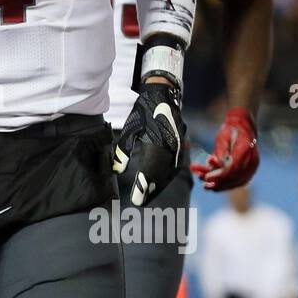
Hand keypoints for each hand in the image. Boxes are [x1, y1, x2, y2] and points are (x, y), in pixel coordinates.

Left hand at [113, 81, 184, 206]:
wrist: (163, 95)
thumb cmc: (143, 112)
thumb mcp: (130, 129)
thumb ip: (123, 151)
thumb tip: (116, 171)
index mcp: (158, 141)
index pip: (150, 169)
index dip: (143, 186)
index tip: (136, 199)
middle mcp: (171, 146)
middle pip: (161, 175)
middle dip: (151, 190)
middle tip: (140, 202)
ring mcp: (178, 147)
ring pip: (170, 172)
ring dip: (159, 186)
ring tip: (148, 196)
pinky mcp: (181, 146)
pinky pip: (174, 166)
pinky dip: (166, 178)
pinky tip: (158, 184)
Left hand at [192, 107, 258, 190]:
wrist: (243, 126)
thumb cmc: (231, 130)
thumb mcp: (222, 136)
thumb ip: (220, 150)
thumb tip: (214, 162)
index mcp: (245, 149)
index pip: (233, 167)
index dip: (220, 175)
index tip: (207, 177)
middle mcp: (252, 159)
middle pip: (235, 177)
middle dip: (218, 183)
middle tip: (204, 185)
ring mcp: (252, 166)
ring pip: (237, 181)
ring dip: (221, 186)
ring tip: (206, 187)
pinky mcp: (250, 171)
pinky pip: (238, 181)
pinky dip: (226, 184)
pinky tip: (214, 186)